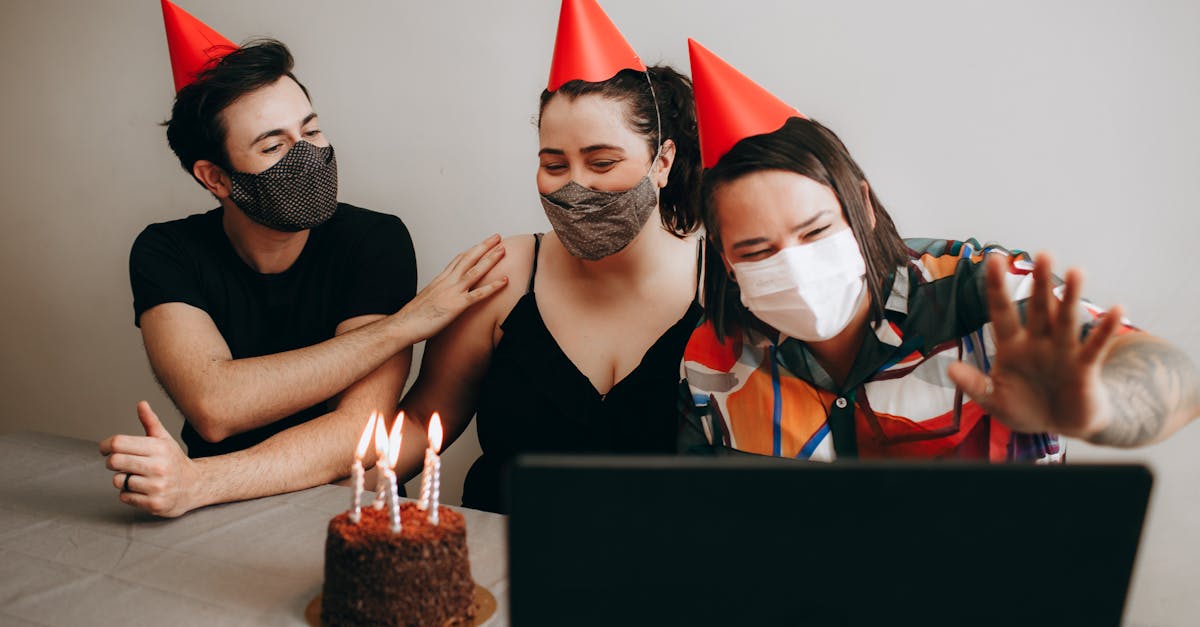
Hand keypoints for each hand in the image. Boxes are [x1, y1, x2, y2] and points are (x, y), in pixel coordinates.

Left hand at [99, 401, 200, 517]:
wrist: (194, 486)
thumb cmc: (174, 461)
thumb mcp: (164, 440)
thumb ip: (150, 422)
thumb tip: (141, 404)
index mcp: (159, 448)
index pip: (119, 443)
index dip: (105, 445)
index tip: (105, 449)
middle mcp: (158, 467)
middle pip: (114, 462)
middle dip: (112, 463)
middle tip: (119, 463)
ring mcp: (156, 486)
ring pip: (118, 481)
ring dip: (122, 479)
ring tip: (136, 477)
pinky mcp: (153, 503)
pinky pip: (124, 497)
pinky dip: (129, 494)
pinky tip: (142, 490)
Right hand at [391, 234, 508, 341]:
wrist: (403, 326)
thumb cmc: (413, 317)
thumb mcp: (428, 300)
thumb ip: (439, 295)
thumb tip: (444, 297)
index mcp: (440, 280)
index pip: (458, 260)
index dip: (472, 251)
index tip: (482, 244)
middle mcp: (447, 282)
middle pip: (468, 259)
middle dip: (484, 247)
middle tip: (497, 237)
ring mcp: (452, 292)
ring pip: (475, 271)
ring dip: (490, 259)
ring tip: (503, 250)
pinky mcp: (457, 305)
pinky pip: (479, 294)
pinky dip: (493, 286)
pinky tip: (505, 281)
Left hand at [946, 252, 1124, 438]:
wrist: (1061, 425)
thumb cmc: (1027, 408)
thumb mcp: (995, 400)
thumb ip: (974, 385)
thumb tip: (950, 369)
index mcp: (1012, 346)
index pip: (1002, 312)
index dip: (997, 287)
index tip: (993, 259)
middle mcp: (1038, 342)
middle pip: (1039, 308)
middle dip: (1040, 283)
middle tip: (1043, 255)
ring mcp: (1062, 352)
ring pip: (1066, 320)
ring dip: (1071, 297)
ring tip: (1076, 271)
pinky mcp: (1084, 368)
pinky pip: (1095, 346)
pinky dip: (1105, 329)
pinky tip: (1117, 309)